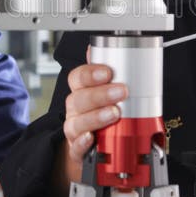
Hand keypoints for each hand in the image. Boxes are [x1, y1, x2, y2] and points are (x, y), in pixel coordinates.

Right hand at [63, 47, 127, 162]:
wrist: (94, 146)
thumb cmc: (102, 114)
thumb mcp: (106, 91)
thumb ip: (106, 72)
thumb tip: (104, 46)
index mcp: (81, 92)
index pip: (77, 78)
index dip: (90, 73)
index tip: (108, 72)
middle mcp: (75, 110)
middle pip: (78, 98)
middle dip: (100, 94)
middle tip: (121, 92)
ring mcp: (75, 130)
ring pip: (76, 122)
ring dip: (95, 116)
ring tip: (114, 114)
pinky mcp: (77, 150)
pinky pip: (75, 147)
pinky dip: (82, 142)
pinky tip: (92, 138)